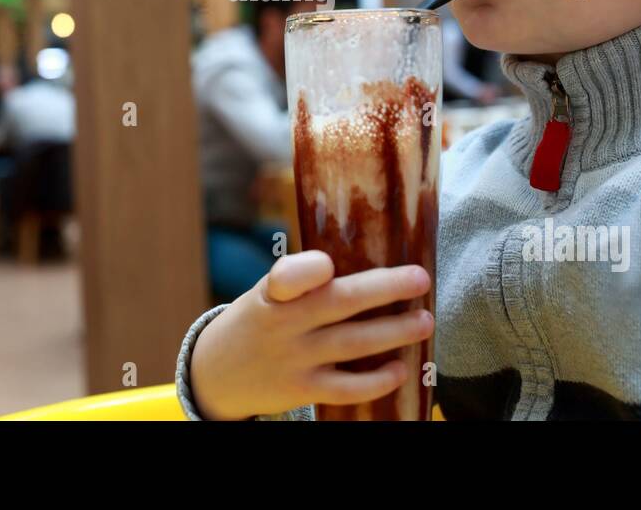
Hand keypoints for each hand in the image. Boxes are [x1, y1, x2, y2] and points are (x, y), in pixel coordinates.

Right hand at [188, 250, 433, 419]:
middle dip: (385, 289)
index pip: (289, 275)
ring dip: (394, 332)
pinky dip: (376, 381)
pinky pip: (346, 388)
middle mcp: (284, 324)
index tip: (331, 264)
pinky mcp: (302, 390)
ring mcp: (294, 359)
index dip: (310, 269)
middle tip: (421, 278)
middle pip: (340, 302)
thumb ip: (303, 279)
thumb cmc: (256, 322)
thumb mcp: (264, 293)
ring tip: (424, 321)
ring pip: (352, 343)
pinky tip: (400, 369)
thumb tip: (368, 251)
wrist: (215, 376)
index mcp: (274, 292)